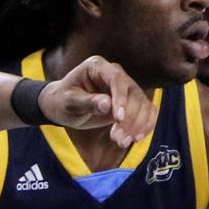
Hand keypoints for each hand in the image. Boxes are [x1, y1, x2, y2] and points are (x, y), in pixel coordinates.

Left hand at [39, 55, 156, 145]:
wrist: (61, 107)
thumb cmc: (61, 101)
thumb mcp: (69, 102)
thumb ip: (87, 102)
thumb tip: (108, 105)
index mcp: (97, 67)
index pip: (117, 79)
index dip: (121, 98)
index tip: (118, 118)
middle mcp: (115, 74)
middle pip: (134, 93)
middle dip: (129, 118)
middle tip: (117, 138)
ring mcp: (126, 88)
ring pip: (143, 104)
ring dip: (137, 125)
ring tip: (121, 142)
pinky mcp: (131, 102)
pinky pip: (147, 111)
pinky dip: (144, 125)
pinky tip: (135, 139)